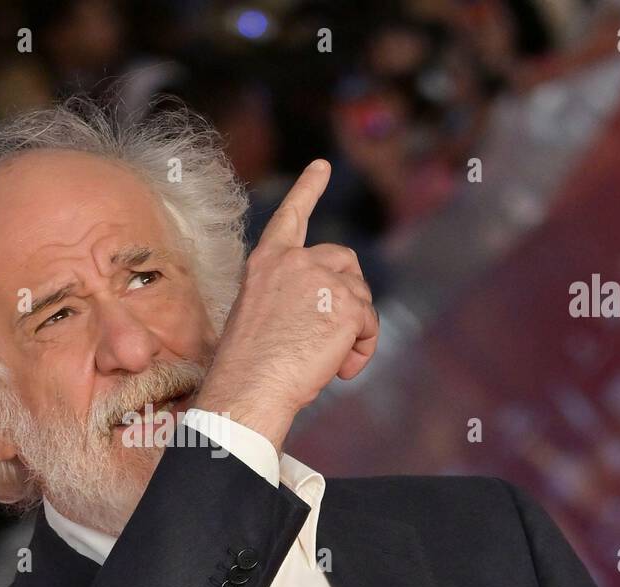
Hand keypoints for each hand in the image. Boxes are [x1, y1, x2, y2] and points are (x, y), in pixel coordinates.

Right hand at [195, 159, 378, 452]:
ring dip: (354, 330)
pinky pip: (370, 324)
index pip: (290, 217)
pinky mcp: (348, 304)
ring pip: (361, 296)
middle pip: (344, 261)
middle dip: (349, 292)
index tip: (322, 165)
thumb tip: (333, 308)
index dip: (308, 189)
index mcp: (266, 262)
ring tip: (327, 361)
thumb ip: (291, 297)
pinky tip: (339, 369)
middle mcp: (295, 261)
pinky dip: (362, 350)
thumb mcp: (261, 315)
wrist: (250, 388)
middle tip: (335, 333)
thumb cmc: (248, 367)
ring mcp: (322, 279)